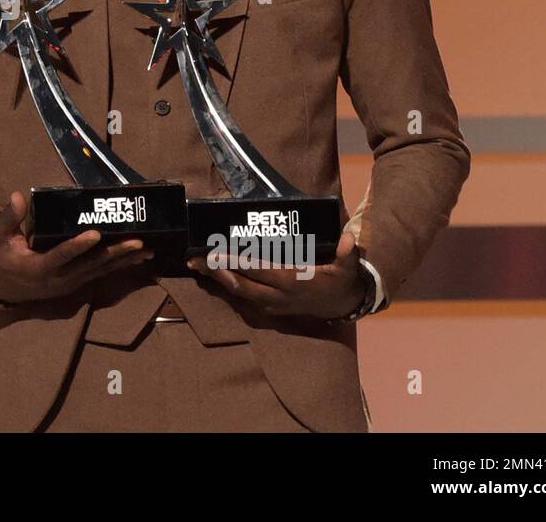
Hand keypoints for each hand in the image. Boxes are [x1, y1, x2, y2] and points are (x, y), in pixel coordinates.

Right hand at [0, 190, 153, 303]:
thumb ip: (8, 218)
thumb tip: (18, 196)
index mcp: (38, 268)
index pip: (60, 256)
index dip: (78, 246)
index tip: (95, 234)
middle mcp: (58, 279)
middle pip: (90, 266)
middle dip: (115, 253)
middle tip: (138, 241)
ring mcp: (69, 284)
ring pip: (100, 271)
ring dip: (123, 260)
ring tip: (146, 249)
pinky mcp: (75, 284)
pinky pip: (99, 274)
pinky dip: (118, 266)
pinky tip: (137, 259)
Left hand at [187, 229, 366, 319]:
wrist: (341, 306)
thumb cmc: (339, 281)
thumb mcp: (346, 268)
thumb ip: (347, 254)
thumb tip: (350, 239)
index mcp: (293, 282)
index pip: (260, 271)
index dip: (237, 263)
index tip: (217, 253)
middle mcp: (278, 296)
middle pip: (241, 285)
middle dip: (217, 273)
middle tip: (195, 259)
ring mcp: (271, 304)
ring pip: (238, 293)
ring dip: (216, 279)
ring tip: (195, 265)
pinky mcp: (268, 307)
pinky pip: (242, 297)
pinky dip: (226, 285)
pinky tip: (210, 274)